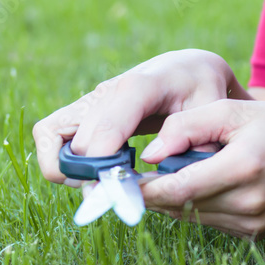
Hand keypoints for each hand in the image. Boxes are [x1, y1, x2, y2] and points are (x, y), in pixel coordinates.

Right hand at [33, 49, 251, 183]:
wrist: (188, 68)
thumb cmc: (202, 88)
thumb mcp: (213, 106)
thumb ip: (194, 136)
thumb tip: (159, 165)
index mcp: (141, 86)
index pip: (107, 126)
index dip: (103, 164)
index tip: (115, 192)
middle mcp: (107, 90)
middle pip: (77, 141)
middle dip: (91, 176)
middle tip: (120, 196)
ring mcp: (90, 100)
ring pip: (52, 137)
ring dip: (68, 170)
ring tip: (107, 184)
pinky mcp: (82, 110)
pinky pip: (51, 136)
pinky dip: (62, 161)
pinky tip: (99, 173)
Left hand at [137, 100, 264, 239]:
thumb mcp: (235, 110)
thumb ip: (187, 126)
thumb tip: (149, 155)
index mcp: (245, 166)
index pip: (178, 188)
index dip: (143, 187)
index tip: (119, 178)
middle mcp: (249, 201)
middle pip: (180, 205)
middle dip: (153, 190)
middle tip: (134, 174)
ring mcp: (253, 222)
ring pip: (191, 216)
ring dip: (174, 198)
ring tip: (173, 173)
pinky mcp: (254, 233)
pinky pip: (209, 221)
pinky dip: (198, 204)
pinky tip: (206, 183)